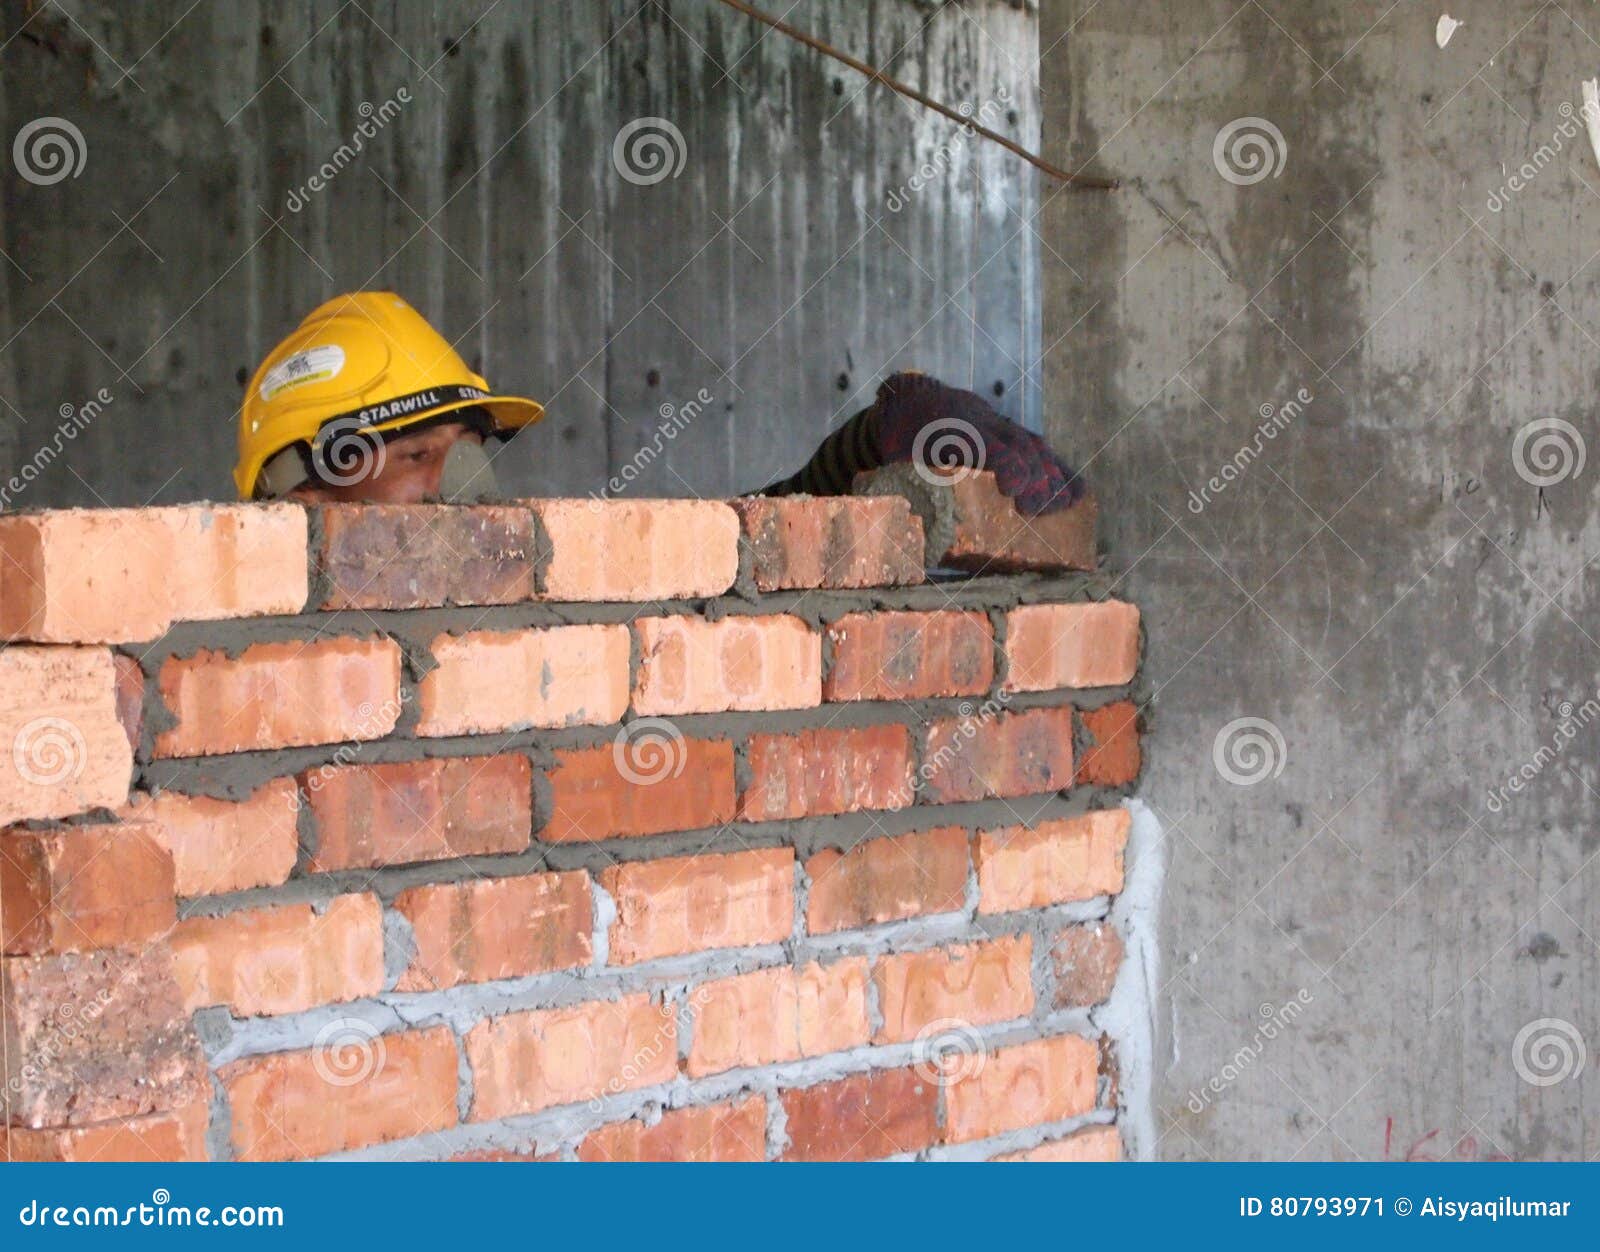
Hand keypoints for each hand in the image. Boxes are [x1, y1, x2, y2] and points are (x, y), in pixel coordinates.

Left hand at [869, 372, 1083, 514]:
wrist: (915, 401)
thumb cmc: (902, 441)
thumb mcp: (893, 461)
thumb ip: (901, 491)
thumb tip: (907, 536)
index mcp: (951, 429)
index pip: (985, 442)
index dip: (1003, 463)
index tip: (1012, 488)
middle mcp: (983, 423)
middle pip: (1017, 446)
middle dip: (1033, 477)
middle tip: (1035, 511)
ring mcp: (1002, 426)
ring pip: (1034, 445)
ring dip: (1052, 476)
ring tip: (1063, 507)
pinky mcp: (1012, 433)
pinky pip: (1041, 449)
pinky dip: (1060, 470)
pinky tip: (1077, 494)